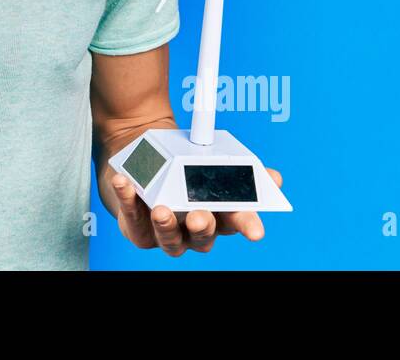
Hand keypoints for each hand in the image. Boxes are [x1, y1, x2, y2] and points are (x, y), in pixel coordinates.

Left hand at [110, 167, 282, 255]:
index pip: (238, 222)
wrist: (141, 160)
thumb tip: (275, 178)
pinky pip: (132, 218)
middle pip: (203, 237)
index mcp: (218, 212)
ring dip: (166, 226)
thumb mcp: (208, 158)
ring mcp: (167, 232)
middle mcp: (195, 228)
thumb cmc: (179, 162)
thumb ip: (237, 166)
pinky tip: (125, 183)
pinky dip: (127, 200)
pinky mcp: (139, 229)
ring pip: (170, 240)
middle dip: (202, 227)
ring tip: (162, 210)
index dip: (247, 226)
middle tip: (198, 216)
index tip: (255, 230)